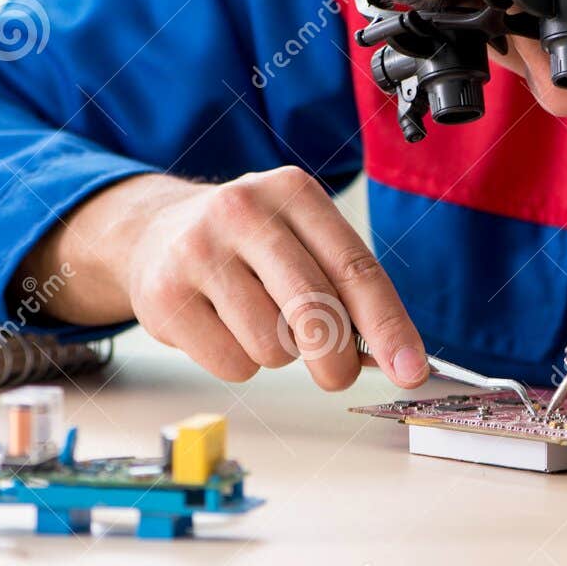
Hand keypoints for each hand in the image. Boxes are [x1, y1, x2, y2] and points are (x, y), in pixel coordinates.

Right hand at [22, 169, 429, 391]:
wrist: (155, 233)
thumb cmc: (248, 245)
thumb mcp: (300, 239)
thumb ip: (345, 288)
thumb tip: (394, 357)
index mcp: (293, 191)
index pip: (355, 268)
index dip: (389, 327)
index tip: (411, 372)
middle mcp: (244, 211)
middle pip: (315, 311)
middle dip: (337, 360)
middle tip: (337, 374)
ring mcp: (198, 250)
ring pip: (272, 346)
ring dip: (276, 354)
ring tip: (257, 321)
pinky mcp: (164, 295)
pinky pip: (231, 364)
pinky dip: (239, 362)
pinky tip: (223, 329)